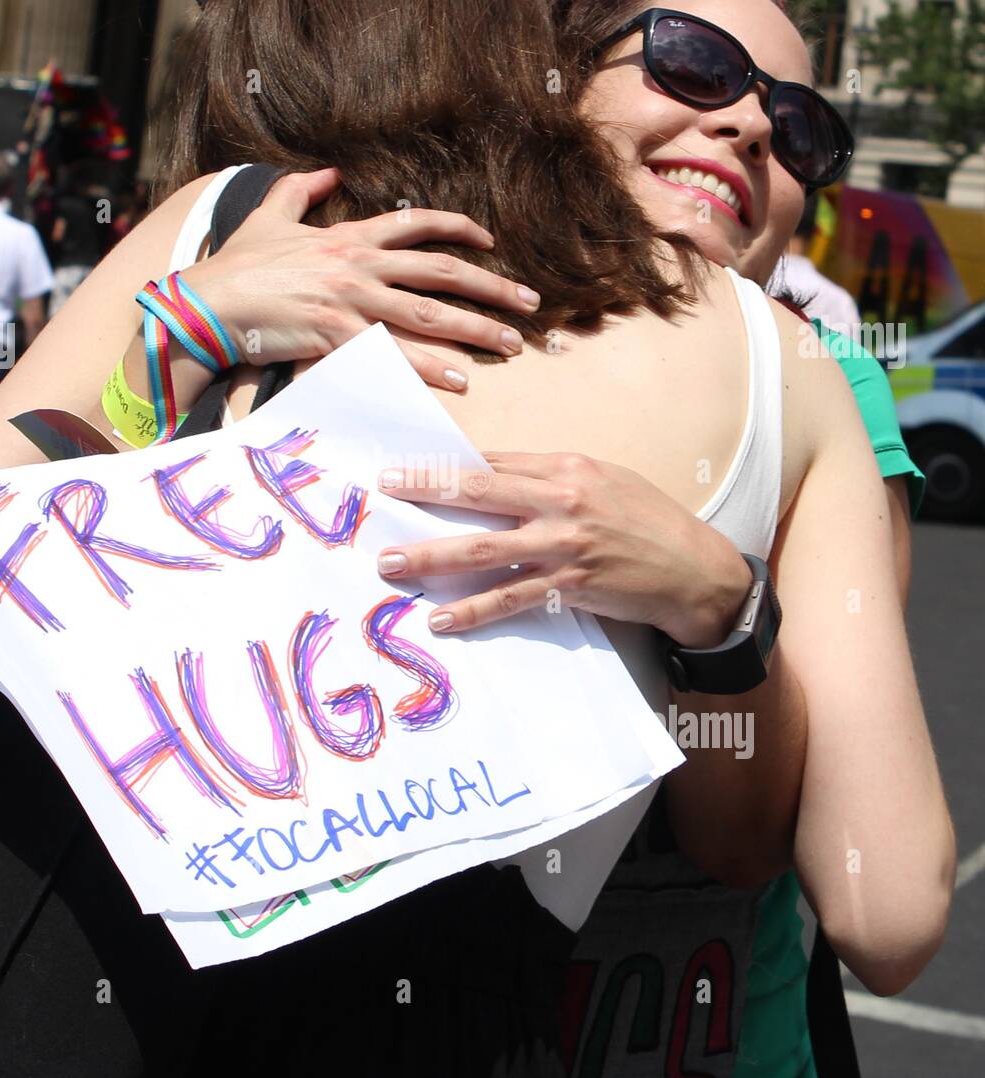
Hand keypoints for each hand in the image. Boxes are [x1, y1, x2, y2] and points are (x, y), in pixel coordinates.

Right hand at [175, 168, 538, 390]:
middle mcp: (360, 265)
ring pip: (429, 314)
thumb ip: (300, 188)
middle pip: (442, 272)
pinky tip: (458, 379)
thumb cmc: (238, 263)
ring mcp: (351, 300)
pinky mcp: (337, 335)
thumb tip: (327, 169)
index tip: (490, 239)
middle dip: (491, 286)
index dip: (460, 228)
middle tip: (529, 303)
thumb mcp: (270, 214)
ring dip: (475, 330)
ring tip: (509, 346)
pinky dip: (429, 368)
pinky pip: (394, 353)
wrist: (208, 301)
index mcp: (350, 236)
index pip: (418, 223)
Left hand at [376, 451, 752, 643]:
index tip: (406, 464)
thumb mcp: (602, 481)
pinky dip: (472, 610)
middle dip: (426, 488)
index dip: (447, 462)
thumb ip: (550, 478)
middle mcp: (562, 499)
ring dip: (433, 556)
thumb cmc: (646, 520)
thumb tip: (492, 477)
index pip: (494, 461)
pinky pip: (510, 598)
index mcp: (566, 466)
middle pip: (480, 491)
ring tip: (392, 563)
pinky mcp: (569, 584)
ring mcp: (564, 544)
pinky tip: (441, 617)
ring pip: (485, 548)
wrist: (693, 568)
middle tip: (384, 489)